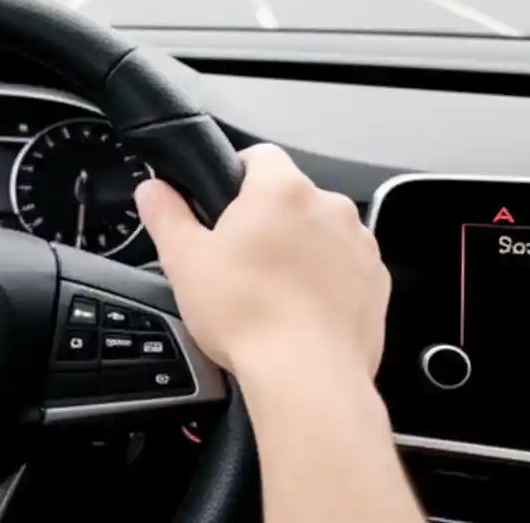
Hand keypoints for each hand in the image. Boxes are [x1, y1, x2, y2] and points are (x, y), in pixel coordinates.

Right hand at [134, 144, 389, 381]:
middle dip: (265, 219)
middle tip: (236, 258)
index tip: (221, 203)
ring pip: (319, 232)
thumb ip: (166, 214)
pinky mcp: (376, 281)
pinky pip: (344, 266)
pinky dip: (324, 279)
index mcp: (281, 191)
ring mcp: (360, 245)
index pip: (260, 155)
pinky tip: (298, 309)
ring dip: (298, 248)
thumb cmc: (247, 315)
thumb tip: (153, 189)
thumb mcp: (184, 260)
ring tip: (268, 290)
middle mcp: (329, 207)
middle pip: (290, 197)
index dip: (235, 173)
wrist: (307, 376)